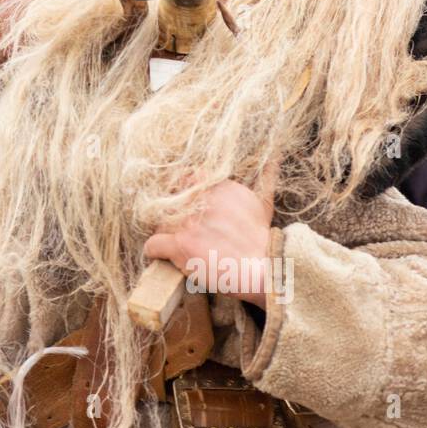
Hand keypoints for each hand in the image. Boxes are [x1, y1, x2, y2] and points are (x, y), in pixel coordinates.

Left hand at [143, 175, 275, 308]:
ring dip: (165, 234)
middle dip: (172, 216)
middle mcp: (202, 200)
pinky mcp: (181, 244)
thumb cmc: (264, 240)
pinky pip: (152, 244)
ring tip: (178, 246)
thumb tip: (274, 156)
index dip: (182, 194)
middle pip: (168, 202)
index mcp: (219, 187)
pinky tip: (164, 256)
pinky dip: (155, 251)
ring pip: (159, 223)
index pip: (186, 179)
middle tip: (182, 231)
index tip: (187, 208)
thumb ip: (264, 177)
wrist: (265, 271)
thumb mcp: (264, 203)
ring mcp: (189, 222)